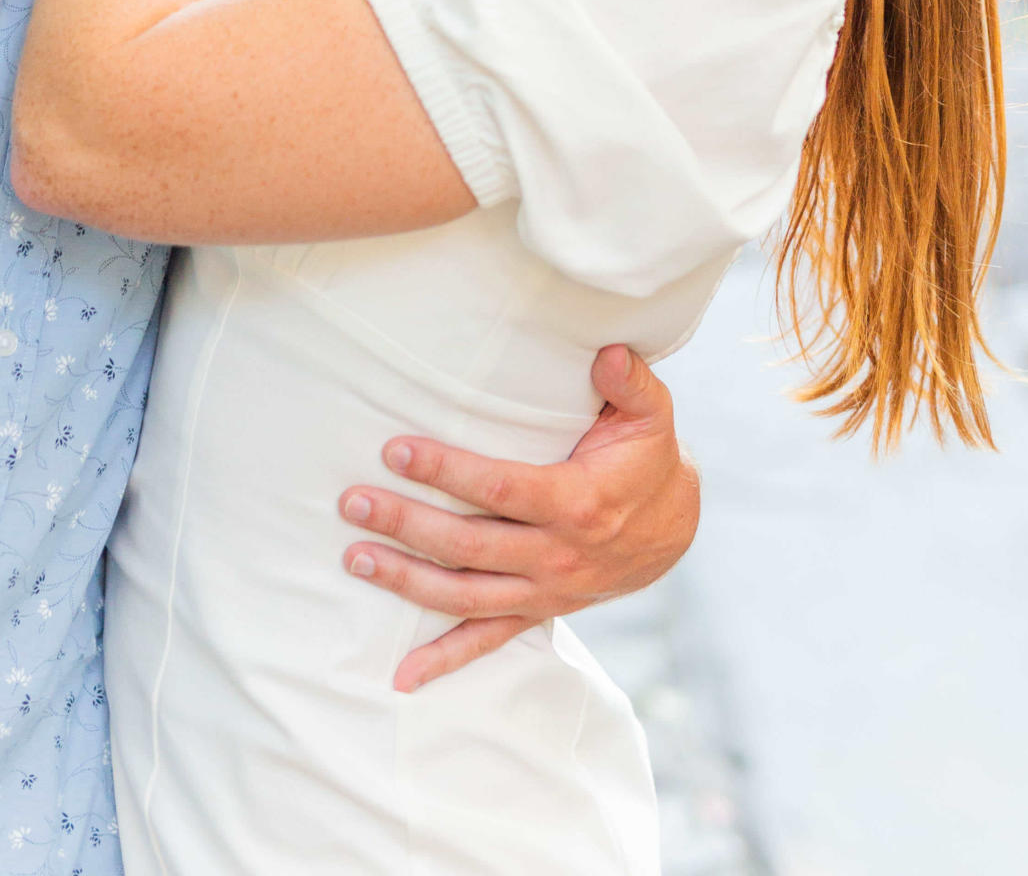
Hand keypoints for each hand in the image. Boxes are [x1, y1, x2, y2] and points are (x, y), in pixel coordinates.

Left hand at [339, 345, 698, 693]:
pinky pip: (487, 639)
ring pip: (466, 595)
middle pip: (469, 544)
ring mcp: (545, 590)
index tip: (397, 451)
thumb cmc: (647, 459)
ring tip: (355, 558)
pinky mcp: (538, 609)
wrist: (673, 529)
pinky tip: (402, 676)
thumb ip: (629, 381)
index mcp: (578, 503)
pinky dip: (444, 661)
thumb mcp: (652, 414)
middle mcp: (557, 555)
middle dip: (407, 524)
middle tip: (354, 503)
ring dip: (407, 581)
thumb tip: (605, 351)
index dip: (447, 472)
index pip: (500, 489)